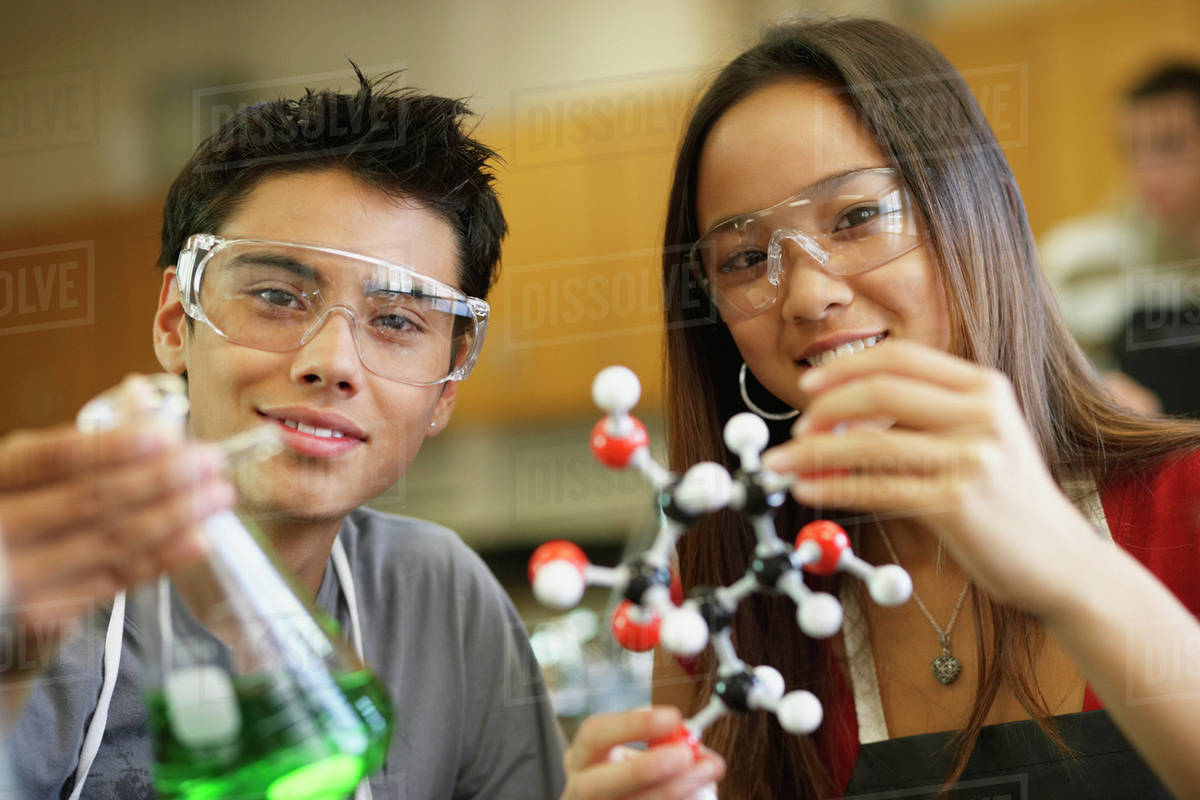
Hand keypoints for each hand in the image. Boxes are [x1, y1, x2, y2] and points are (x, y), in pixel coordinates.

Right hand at [0, 423, 233, 634]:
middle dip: (160, 479)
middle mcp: (2, 526)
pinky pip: (116, 581)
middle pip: (90, 500)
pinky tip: (198, 539)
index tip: (165, 436)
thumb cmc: (22, 504)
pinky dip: (162, 559)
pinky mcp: (50, 609)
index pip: (53, 458)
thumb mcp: (37, 468)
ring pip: (110, 543)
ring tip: (217, 496)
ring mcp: (22, 574)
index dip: (111, 447)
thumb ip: (90, 444)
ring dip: (174, 517)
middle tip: (211, 462)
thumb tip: (150, 406)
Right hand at [561, 707, 724, 799]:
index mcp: (582, 758)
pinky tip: (697, 792)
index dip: (633, 725)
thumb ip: (660, 742)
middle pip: (602, 782)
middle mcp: (582, 789)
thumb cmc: (625, 774)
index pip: (595, 734)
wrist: (609, 798)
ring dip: (673, 789)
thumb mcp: (632, 753)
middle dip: (646, 768)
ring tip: (705, 774)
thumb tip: (698, 748)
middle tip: (686, 754)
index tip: (672, 717)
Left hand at [761, 340, 1100, 617]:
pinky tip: (807, 490)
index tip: (809, 385)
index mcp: (985, 388)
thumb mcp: (982, 438)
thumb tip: (841, 413)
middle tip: (795, 430)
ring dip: (812, 453)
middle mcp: (981, 414)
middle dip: (824, 408)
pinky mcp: (956, 503)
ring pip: (869, 443)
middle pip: (879, 391)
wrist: (1062, 562)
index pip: (901, 357)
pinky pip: (876, 488)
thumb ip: (926, 417)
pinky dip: (832, 487)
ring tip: (779, 465)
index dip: (846, 367)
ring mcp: (971, 457)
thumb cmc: (1007, 501)